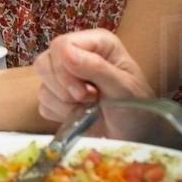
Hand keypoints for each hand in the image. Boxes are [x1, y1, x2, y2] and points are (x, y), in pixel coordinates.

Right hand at [34, 30, 155, 136]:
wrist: (136, 137)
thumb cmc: (139, 110)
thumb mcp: (124, 88)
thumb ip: (97, 68)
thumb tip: (66, 54)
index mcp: (97, 44)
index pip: (61, 45)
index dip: (65, 70)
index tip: (85, 92)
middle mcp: (77, 55)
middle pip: (44, 63)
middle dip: (63, 88)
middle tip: (88, 99)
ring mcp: (63, 76)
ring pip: (42, 85)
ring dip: (64, 104)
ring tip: (88, 108)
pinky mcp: (56, 97)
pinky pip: (43, 104)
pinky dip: (60, 114)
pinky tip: (79, 115)